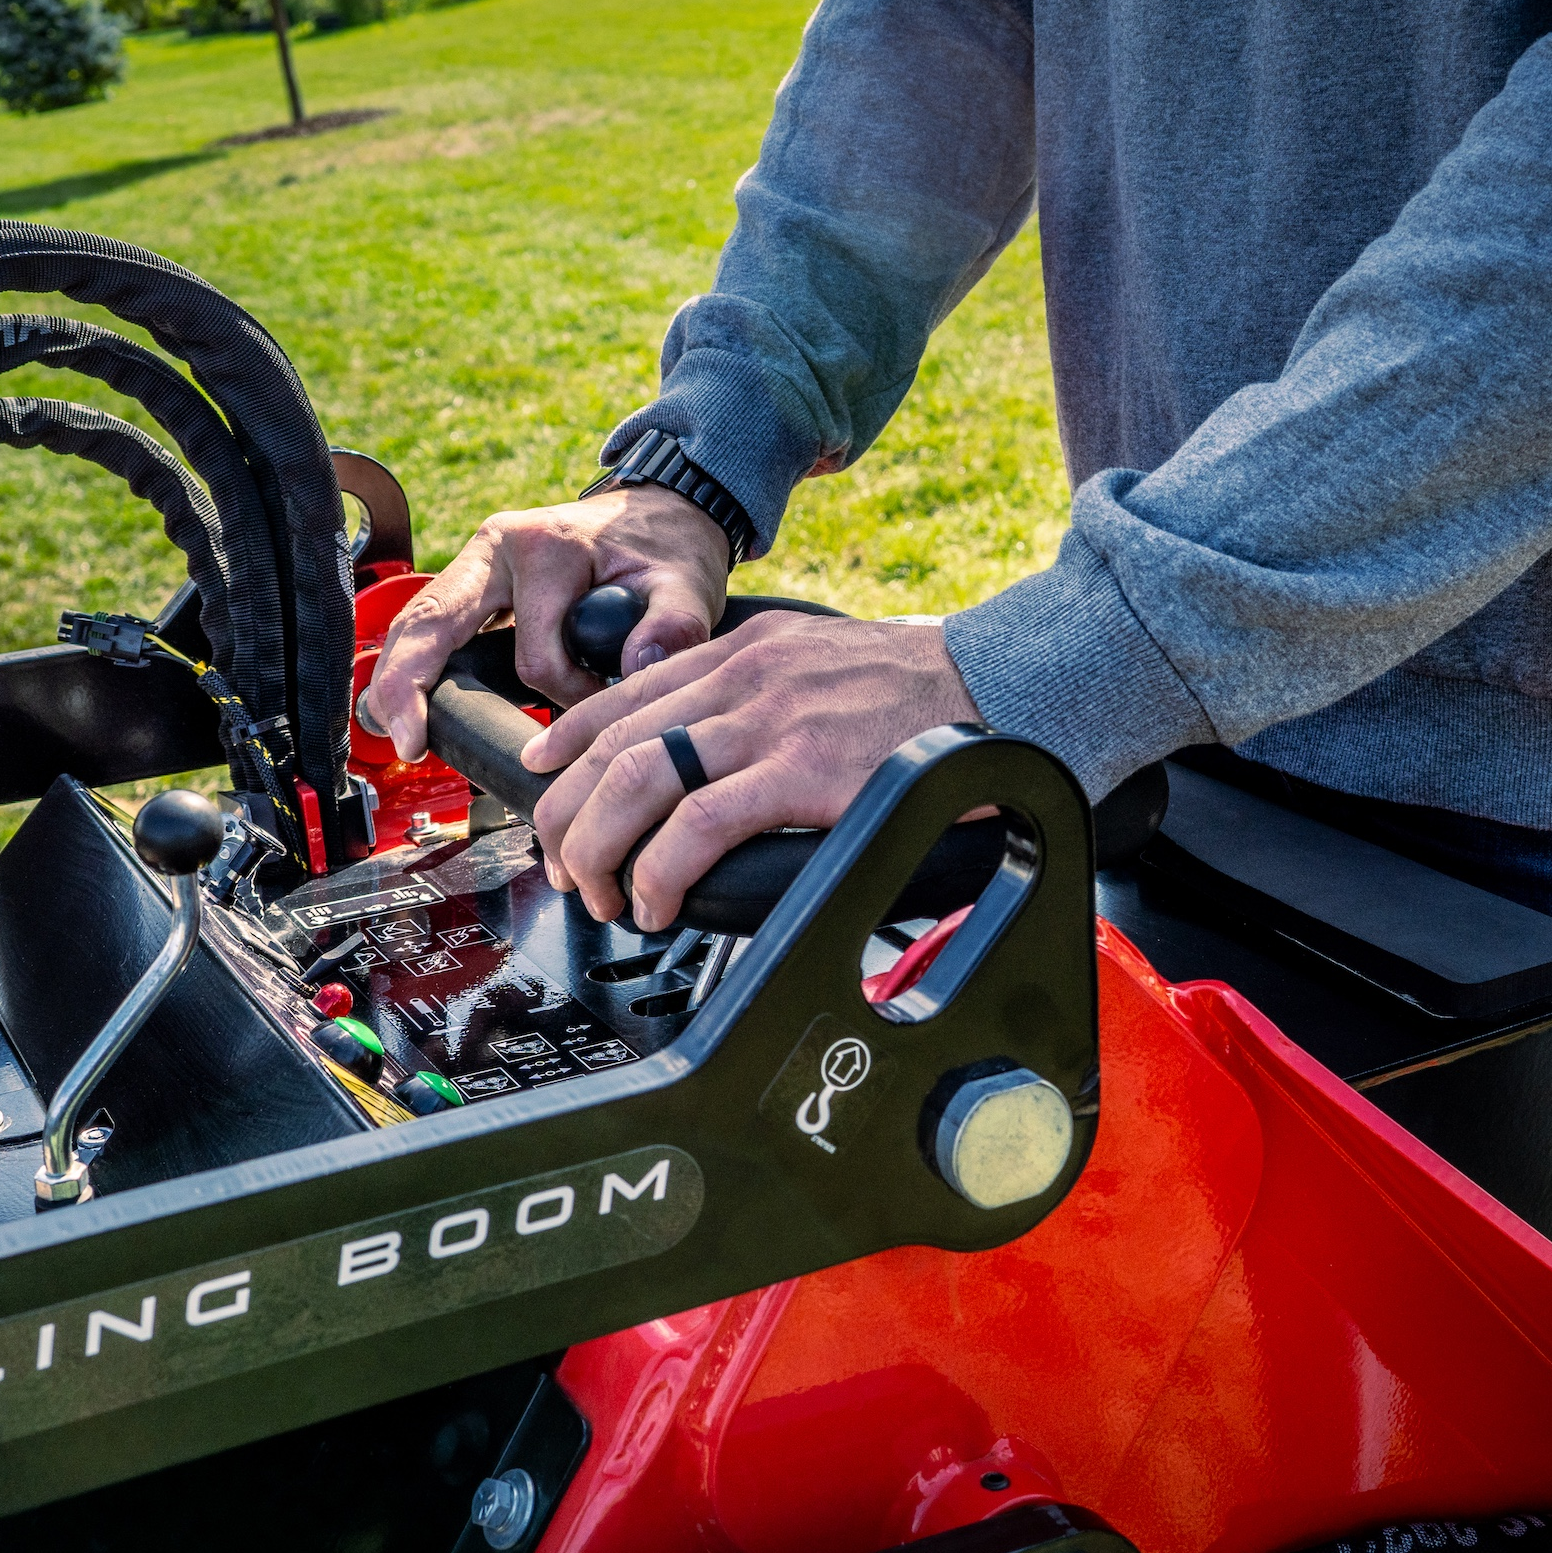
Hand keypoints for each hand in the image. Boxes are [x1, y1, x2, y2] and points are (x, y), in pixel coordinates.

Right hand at [361, 485, 730, 761]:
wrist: (659, 515)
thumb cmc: (667, 548)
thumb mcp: (687, 582)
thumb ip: (673, 626)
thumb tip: (639, 669)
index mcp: (541, 547)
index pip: (535, 657)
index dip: (569, 695)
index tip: (604, 698)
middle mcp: (494, 549)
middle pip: (431, 623)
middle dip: (411, 684)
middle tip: (408, 740)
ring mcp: (476, 566)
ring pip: (418, 626)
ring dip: (403, 679)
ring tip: (398, 731)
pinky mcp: (473, 585)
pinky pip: (430, 627)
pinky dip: (414, 665)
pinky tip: (401, 704)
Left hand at [518, 613, 983, 929]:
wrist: (1008, 681)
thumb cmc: (927, 691)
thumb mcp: (823, 664)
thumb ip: (764, 695)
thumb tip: (720, 748)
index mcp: (745, 652)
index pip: (624, 695)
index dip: (567, 742)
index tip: (542, 777)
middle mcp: (743, 678)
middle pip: (610, 744)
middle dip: (567, 814)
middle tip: (566, 865)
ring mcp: (769, 722)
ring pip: (635, 781)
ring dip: (600, 849)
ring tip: (603, 895)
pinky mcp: (802, 771)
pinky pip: (698, 824)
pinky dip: (660, 870)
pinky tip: (657, 900)